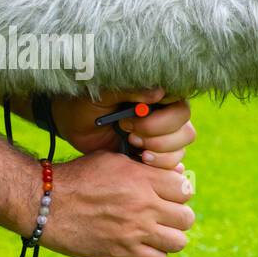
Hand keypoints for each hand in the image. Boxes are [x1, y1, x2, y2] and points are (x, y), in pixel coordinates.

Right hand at [41, 152, 194, 256]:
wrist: (47, 203)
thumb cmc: (77, 178)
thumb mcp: (112, 159)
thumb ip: (143, 167)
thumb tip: (172, 172)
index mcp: (142, 179)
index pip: (184, 188)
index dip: (179, 191)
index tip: (169, 194)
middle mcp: (143, 205)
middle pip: (186, 217)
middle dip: (177, 215)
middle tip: (163, 215)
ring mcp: (135, 231)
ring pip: (178, 241)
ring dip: (170, 237)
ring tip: (156, 232)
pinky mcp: (124, 252)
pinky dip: (154, 254)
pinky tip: (142, 245)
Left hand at [53, 88, 196, 172]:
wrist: (72, 124)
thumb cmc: (87, 102)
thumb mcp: (104, 92)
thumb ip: (130, 90)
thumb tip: (159, 93)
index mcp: (157, 96)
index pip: (181, 107)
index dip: (162, 119)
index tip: (134, 119)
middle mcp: (164, 115)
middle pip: (185, 132)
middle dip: (158, 138)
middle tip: (130, 135)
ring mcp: (160, 137)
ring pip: (179, 150)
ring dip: (158, 153)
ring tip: (131, 145)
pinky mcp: (152, 155)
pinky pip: (171, 165)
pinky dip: (159, 166)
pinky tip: (139, 160)